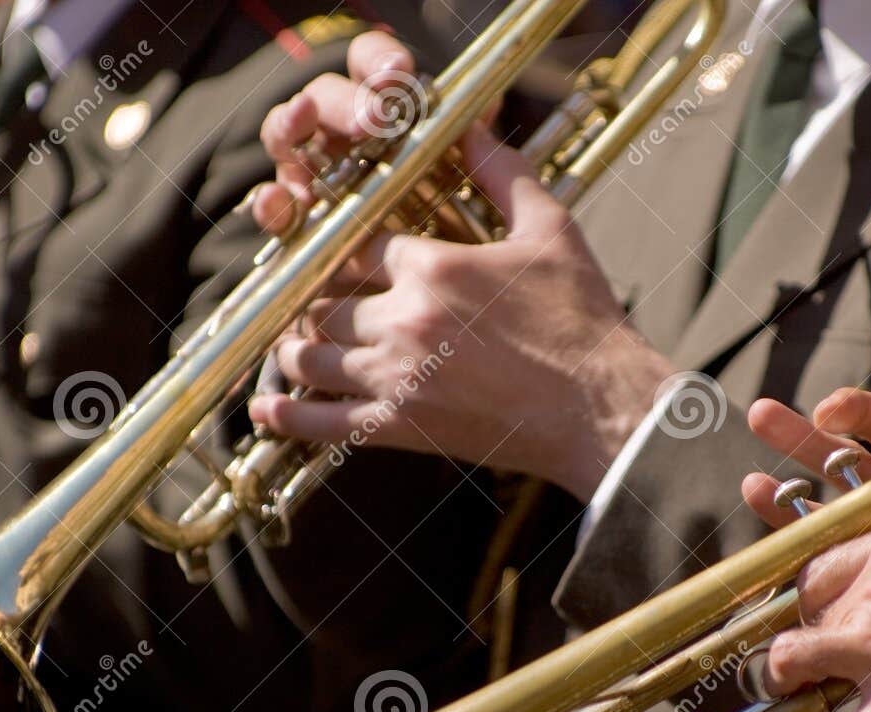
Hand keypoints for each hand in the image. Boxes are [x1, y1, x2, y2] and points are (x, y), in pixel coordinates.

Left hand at [244, 33, 671, 501]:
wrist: (602, 409)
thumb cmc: (582, 321)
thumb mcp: (551, 230)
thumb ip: (502, 173)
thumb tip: (473, 125)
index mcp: (432, 266)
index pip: (352, 244)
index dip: (343, 247)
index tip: (343, 254)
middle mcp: (403, 319)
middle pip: (320, 299)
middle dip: (315, 299)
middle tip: (318, 302)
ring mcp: (396, 377)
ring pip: (307, 355)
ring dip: (296, 349)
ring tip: (300, 346)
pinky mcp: (400, 428)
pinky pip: (321, 423)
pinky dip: (287, 416)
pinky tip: (268, 409)